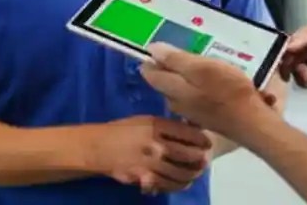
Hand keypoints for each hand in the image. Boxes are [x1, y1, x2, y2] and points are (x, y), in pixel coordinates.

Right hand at [85, 114, 213, 194]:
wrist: (99, 148)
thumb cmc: (123, 130)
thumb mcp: (144, 120)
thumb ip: (165, 126)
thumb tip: (188, 130)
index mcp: (156, 126)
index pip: (188, 133)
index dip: (201, 140)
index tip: (207, 143)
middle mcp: (156, 144)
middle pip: (188, 154)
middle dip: (200, 159)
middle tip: (205, 160)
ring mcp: (151, 163)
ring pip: (181, 173)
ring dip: (192, 174)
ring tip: (196, 172)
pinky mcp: (145, 178)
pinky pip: (168, 185)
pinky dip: (178, 185)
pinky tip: (182, 183)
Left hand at [140, 44, 277, 143]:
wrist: (252, 122)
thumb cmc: (228, 90)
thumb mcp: (202, 68)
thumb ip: (176, 60)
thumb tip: (152, 49)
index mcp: (171, 89)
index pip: (149, 73)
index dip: (151, 58)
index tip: (159, 45)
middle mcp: (175, 102)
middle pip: (164, 81)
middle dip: (168, 66)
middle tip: (181, 50)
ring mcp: (190, 111)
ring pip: (179, 89)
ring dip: (184, 75)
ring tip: (198, 62)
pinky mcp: (204, 116)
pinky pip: (193, 96)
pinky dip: (197, 85)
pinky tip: (210, 80)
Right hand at [281, 25, 306, 106]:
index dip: (298, 38)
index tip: (290, 48)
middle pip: (300, 48)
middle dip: (290, 55)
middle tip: (286, 66)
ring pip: (299, 63)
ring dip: (293, 68)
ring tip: (302, 79)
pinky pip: (305, 79)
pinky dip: (300, 80)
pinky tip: (305, 84)